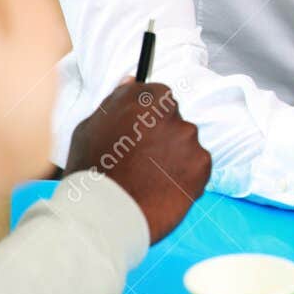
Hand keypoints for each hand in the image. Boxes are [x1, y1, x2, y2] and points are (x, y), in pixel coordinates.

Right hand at [64, 80, 211, 243]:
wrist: (105, 213)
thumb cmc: (91, 172)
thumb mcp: (90, 127)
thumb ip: (116, 101)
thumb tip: (131, 80)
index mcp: (144, 98)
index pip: (159, 98)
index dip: (149, 120)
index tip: (141, 137)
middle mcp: (170, 112)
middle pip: (175, 122)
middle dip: (163, 139)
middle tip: (143, 163)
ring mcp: (188, 138)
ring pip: (186, 145)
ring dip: (175, 159)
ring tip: (150, 180)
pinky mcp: (203, 163)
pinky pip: (198, 167)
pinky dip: (186, 178)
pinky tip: (163, 189)